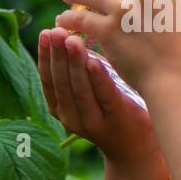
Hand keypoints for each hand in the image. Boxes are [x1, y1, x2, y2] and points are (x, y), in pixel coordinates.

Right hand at [37, 26, 160, 167]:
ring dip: (74, 63)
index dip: (45, 56)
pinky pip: (104, 95)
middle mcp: (71, 118)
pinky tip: (94, 61)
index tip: (45, 33)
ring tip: (72, 40)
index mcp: (60, 108)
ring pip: (78, 89)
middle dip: (58, 54)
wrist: (135, 149)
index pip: (48, 79)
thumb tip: (69, 30)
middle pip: (60, 82)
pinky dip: (97, 78)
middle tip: (57, 30)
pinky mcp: (115, 120)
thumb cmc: (111, 109)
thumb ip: (79, 67)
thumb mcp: (90, 89)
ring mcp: (92, 122)